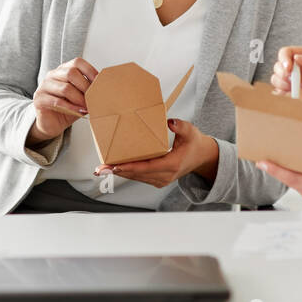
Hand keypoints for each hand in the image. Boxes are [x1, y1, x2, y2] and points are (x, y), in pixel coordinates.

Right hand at [29, 58, 98, 144]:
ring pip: (65, 88)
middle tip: (94, 98)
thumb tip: (104, 88)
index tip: (100, 82)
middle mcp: (52, 75)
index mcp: (63, 70)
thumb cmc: (67, 108)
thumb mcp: (80, 97)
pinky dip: (71, 107)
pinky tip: (79, 111)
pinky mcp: (39, 99)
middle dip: (85, 87)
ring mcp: (43, 86)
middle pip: (71, 73)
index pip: (77, 62)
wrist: (51, 123)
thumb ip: (88, 90)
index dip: (90, 71)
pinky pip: (57, 102)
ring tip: (87, 106)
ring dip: (79, 99)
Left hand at [94, 119, 215, 187]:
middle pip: (137, 174)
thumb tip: (169, 122)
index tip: (115, 165)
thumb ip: (181, 126)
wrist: (201, 157)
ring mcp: (161, 180)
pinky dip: (127, 172)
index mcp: (172, 165)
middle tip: (100, 168)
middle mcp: (165, 176)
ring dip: (119, 173)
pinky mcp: (158, 180)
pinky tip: (114, 168)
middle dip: (117, 171)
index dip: (129, 167)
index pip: (147, 167)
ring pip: (136, 177)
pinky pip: (139, 177)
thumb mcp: (191, 132)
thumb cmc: (194, 143)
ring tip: (102, 168)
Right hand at [270, 47, 301, 94]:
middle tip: (292, 82)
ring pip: (276, 79)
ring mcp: (294, 81)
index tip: (289, 69)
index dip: (283, 59)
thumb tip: (297, 58)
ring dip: (281, 84)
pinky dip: (281, 94)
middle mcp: (297, 67)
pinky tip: (292, 96)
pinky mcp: (294, 93)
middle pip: (278, 66)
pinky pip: (280, 92)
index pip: (286, 52)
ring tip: (294, 90)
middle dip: (281, 74)